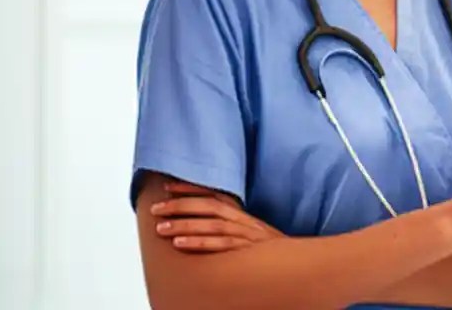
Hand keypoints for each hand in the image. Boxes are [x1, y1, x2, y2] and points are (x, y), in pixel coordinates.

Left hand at [150, 181, 284, 252]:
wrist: (295, 265)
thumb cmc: (267, 252)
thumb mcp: (249, 233)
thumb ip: (228, 225)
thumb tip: (198, 221)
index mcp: (242, 214)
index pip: (214, 194)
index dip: (191, 189)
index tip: (167, 187)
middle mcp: (244, 221)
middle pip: (210, 206)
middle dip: (180, 206)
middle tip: (156, 209)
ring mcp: (247, 236)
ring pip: (213, 225)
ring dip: (185, 225)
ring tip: (161, 229)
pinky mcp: (248, 252)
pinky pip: (222, 245)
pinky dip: (200, 243)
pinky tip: (181, 243)